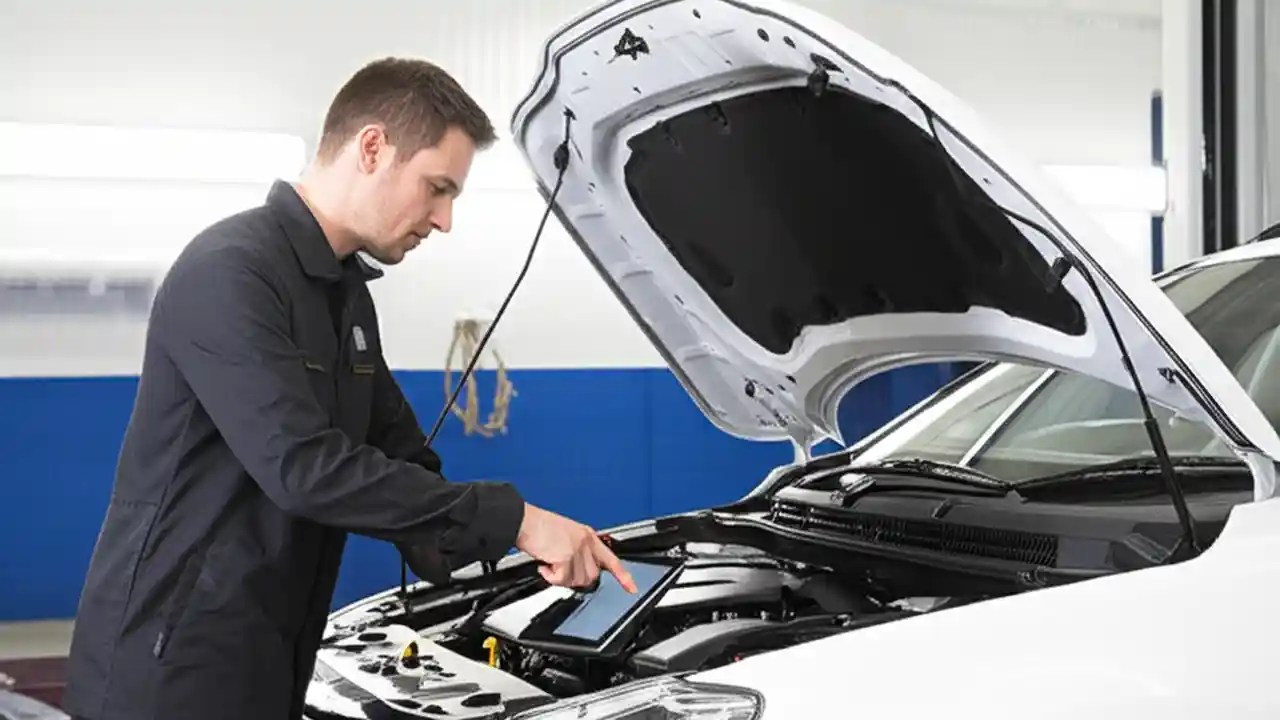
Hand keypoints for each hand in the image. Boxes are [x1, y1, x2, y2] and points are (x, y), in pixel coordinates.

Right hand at [515, 503, 637, 592]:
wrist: (525, 521)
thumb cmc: (539, 527)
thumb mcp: (566, 535)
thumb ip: (578, 551)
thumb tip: (578, 570)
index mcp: (588, 536)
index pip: (612, 560)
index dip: (623, 576)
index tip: (631, 588)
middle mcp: (586, 543)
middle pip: (591, 577)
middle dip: (575, 578)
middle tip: (559, 569)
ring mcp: (578, 550)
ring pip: (577, 581)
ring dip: (561, 578)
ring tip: (550, 562)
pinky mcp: (566, 557)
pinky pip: (561, 580)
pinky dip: (550, 577)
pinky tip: (544, 565)